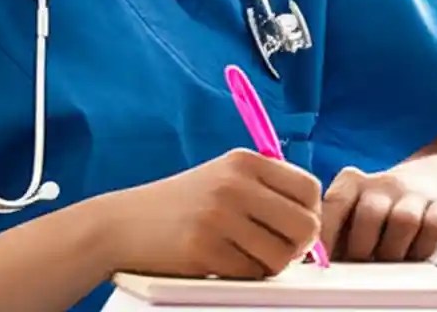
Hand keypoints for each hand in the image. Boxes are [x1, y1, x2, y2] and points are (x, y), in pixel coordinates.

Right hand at [103, 149, 322, 279]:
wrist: (122, 223)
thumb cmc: (181, 205)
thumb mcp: (223, 176)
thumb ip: (266, 189)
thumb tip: (314, 220)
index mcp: (245, 161)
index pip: (309, 189)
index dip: (311, 214)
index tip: (295, 227)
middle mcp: (235, 184)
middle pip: (305, 225)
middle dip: (298, 245)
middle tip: (278, 249)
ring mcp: (219, 216)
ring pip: (282, 256)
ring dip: (270, 264)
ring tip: (247, 255)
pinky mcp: (203, 249)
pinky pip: (251, 274)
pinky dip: (244, 275)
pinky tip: (224, 262)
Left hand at [319, 166, 436, 261]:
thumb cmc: (385, 206)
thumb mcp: (356, 209)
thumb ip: (335, 230)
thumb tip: (307, 263)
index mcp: (354, 182)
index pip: (334, 203)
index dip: (327, 235)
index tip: (324, 260)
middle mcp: (385, 183)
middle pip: (369, 214)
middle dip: (363, 248)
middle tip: (362, 264)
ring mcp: (417, 192)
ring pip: (403, 221)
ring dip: (394, 250)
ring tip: (389, 261)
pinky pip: (435, 226)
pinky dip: (424, 246)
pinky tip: (415, 252)